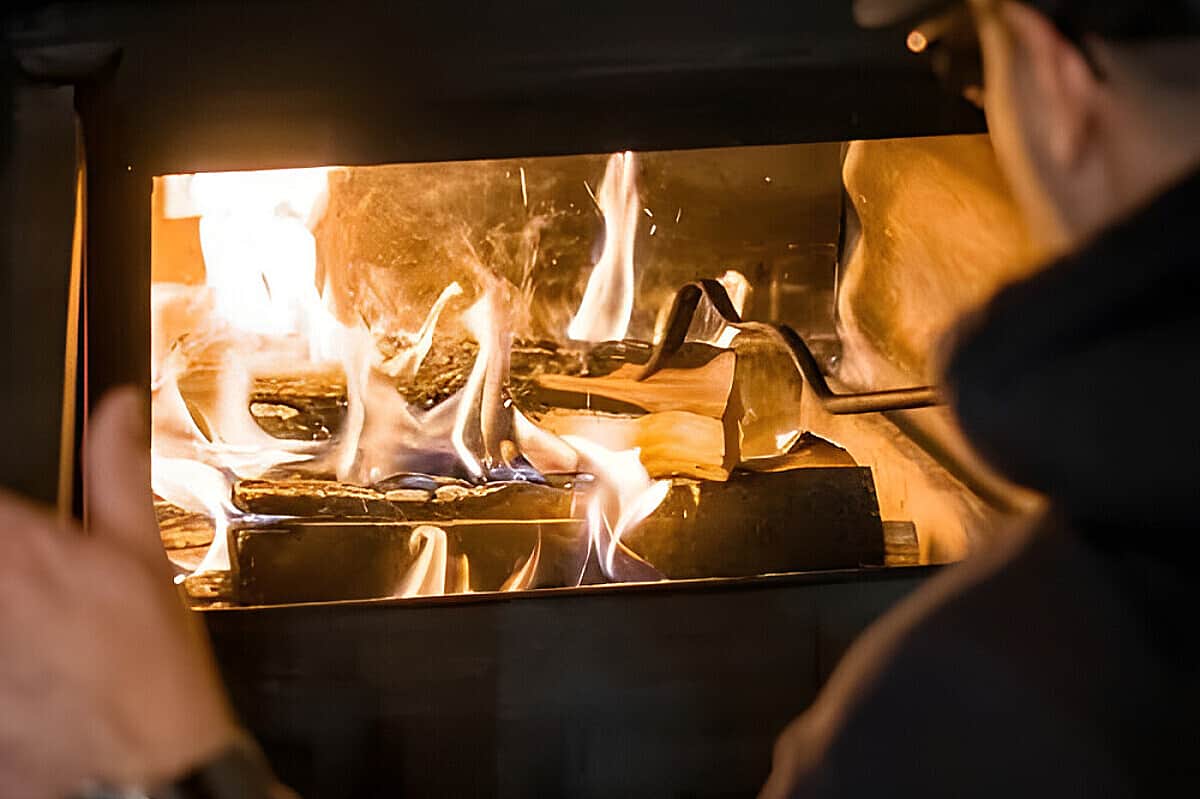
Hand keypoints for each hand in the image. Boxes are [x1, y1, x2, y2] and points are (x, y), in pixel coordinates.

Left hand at [0, 388, 239, 797]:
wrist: (143, 760)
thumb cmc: (150, 660)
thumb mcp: (144, 553)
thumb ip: (119, 469)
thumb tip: (119, 405)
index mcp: (22, 544)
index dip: (2, 509)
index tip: (20, 524)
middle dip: (5, 550)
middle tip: (35, 576)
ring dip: (7, 603)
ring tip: (34, 613)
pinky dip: (5, 646)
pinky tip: (28, 654)